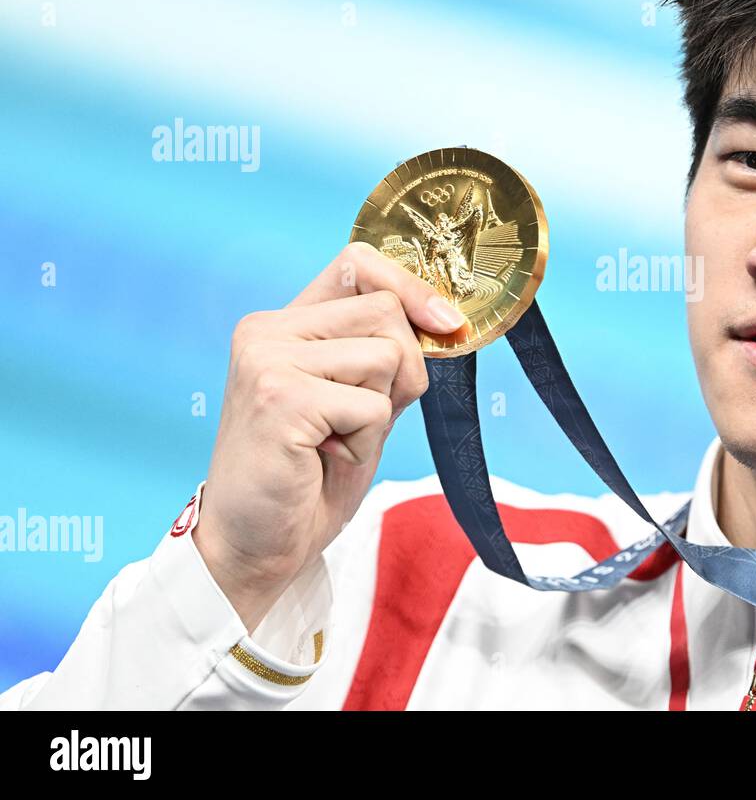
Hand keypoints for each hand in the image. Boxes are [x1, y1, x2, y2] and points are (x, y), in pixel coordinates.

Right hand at [193, 241, 464, 630]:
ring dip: (380, 412)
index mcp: (283, 323)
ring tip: (334, 440)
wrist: (255, 545)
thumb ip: (387, 357)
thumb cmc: (309, 476)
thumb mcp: (357, 401)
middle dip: (403, 370)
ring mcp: (268, 359)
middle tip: (361, 418)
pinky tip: (325, 458)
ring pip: (387, 357)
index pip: (358, 263)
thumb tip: (446, 319)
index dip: (412, 287)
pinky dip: (366, 441)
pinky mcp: (280, 397)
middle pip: (386, 312)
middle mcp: (267, 330)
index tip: (446, 323)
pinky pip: (374, 405)